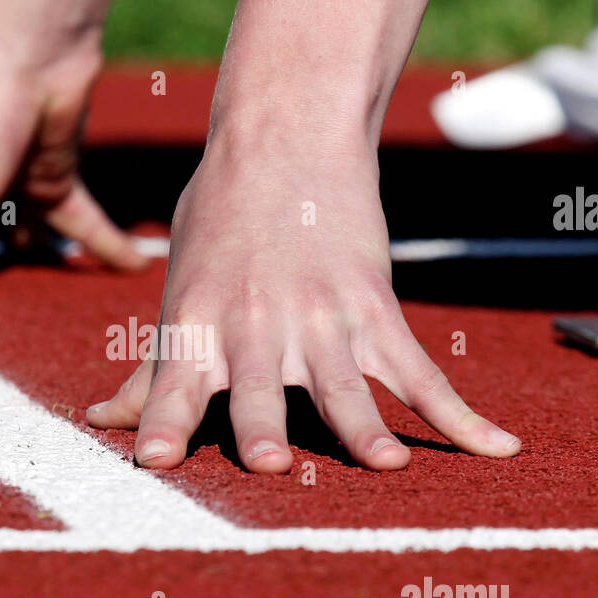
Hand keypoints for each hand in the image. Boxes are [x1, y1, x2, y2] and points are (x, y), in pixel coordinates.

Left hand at [87, 138, 521, 471]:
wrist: (286, 134)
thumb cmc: (219, 221)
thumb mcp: (179, 291)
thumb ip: (151, 368)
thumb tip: (102, 420)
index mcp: (198, 324)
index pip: (172, 384)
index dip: (162, 423)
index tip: (153, 460)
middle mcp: (255, 326)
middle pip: (257, 388)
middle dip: (264, 425)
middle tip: (271, 463)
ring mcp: (320, 318)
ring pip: (345, 384)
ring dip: (364, 425)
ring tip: (386, 464)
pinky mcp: (374, 307)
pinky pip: (419, 372)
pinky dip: (459, 414)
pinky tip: (494, 448)